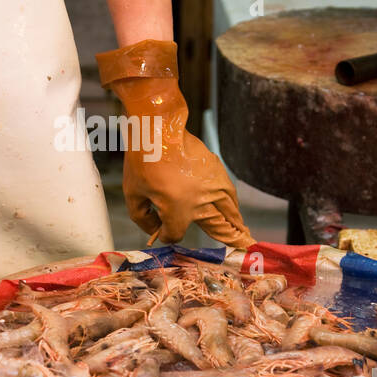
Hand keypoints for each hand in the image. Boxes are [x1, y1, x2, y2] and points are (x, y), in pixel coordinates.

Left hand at [98, 39, 253, 248]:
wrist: (159, 128)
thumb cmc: (142, 161)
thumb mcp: (132, 193)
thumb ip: (142, 217)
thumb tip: (154, 229)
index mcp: (177, 210)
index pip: (176, 233)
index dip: (166, 235)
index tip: (161, 231)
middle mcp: (200, 202)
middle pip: (218, 228)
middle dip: (229, 240)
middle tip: (243, 248)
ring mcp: (212, 186)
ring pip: (229, 212)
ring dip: (236, 224)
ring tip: (244, 235)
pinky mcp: (216, 171)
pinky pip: (229, 193)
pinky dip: (232, 204)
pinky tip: (233, 208)